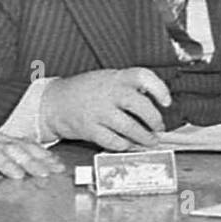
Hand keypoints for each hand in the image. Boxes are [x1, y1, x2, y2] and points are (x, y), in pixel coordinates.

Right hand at [40, 68, 172, 150]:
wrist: (54, 102)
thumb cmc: (85, 91)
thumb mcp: (107, 79)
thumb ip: (128, 87)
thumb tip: (154, 102)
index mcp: (116, 77)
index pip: (143, 76)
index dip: (159, 88)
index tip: (166, 101)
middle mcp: (108, 92)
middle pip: (140, 106)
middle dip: (154, 120)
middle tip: (158, 127)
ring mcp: (98, 111)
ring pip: (130, 128)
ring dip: (144, 138)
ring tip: (150, 141)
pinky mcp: (90, 128)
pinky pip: (114, 141)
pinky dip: (124, 145)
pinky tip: (128, 144)